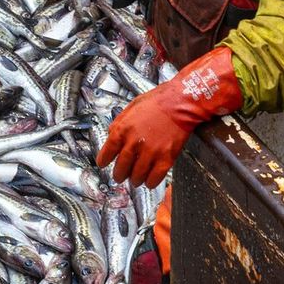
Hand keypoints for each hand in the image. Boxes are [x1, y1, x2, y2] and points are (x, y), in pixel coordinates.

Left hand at [97, 47, 243, 187]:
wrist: (180, 102)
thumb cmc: (158, 101)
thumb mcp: (131, 107)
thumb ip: (119, 123)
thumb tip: (112, 134)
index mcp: (123, 130)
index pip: (107, 152)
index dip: (103, 161)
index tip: (103, 164)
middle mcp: (134, 143)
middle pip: (121, 167)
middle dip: (119, 174)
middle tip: (119, 177)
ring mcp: (151, 152)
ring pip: (137, 175)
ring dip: (134, 180)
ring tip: (134, 180)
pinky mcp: (166, 157)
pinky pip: (155, 177)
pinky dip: (150, 182)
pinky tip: (149, 182)